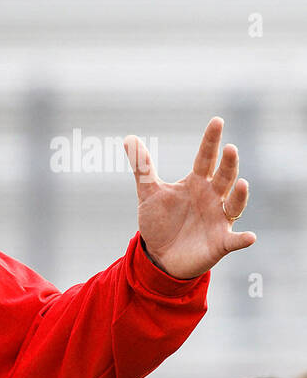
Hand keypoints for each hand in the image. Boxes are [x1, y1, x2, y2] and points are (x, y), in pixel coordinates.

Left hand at [123, 117, 255, 279]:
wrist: (159, 256)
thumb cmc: (159, 221)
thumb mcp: (148, 193)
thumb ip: (142, 167)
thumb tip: (129, 139)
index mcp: (196, 182)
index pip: (205, 158)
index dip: (211, 141)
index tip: (217, 121)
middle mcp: (212, 197)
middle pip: (223, 177)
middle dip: (228, 164)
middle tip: (230, 148)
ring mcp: (219, 219)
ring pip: (234, 204)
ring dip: (238, 195)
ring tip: (241, 184)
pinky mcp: (220, 242)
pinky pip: (234, 240)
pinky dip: (242, 239)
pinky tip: (249, 237)